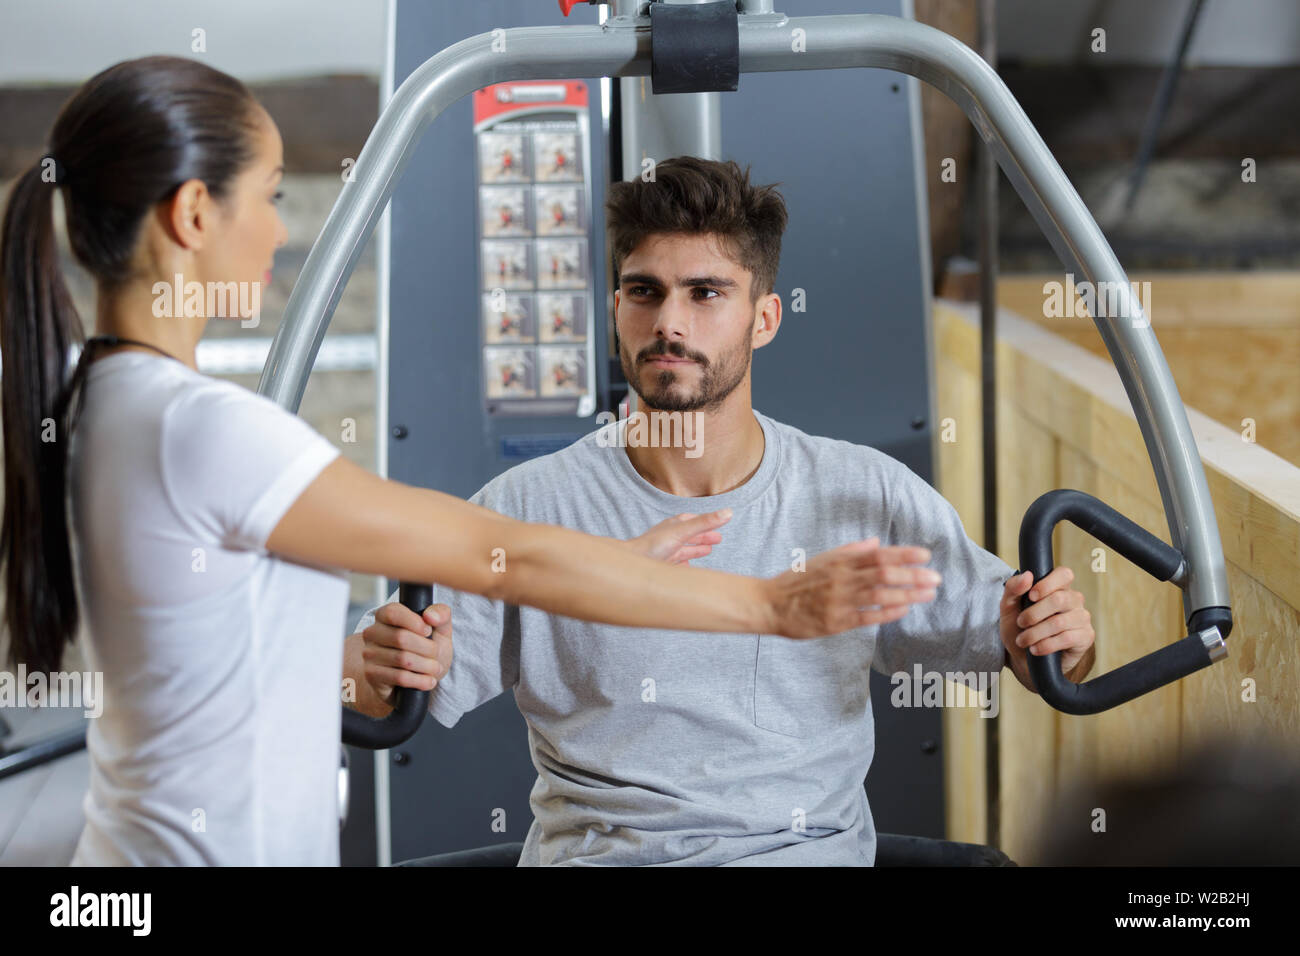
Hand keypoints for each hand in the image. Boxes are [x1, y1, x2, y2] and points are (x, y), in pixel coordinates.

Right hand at [359, 602, 452, 707]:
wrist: (417, 681)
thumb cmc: (426, 649)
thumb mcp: (439, 628)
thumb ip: (441, 614)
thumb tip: (430, 616)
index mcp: (385, 615)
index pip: (393, 613)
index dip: (415, 622)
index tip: (428, 631)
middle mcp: (372, 633)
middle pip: (401, 637)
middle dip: (427, 648)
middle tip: (435, 654)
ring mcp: (369, 654)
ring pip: (402, 659)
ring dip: (426, 666)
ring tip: (435, 668)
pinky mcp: (372, 675)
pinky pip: (399, 677)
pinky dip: (420, 680)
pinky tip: (429, 681)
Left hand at [627, 509, 730, 564]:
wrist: (632, 565)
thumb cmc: (653, 546)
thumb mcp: (683, 531)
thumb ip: (705, 523)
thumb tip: (728, 512)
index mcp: (674, 526)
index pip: (693, 520)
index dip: (706, 521)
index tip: (718, 521)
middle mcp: (669, 537)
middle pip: (690, 535)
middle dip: (704, 535)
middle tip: (718, 538)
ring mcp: (665, 551)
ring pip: (684, 549)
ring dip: (697, 549)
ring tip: (708, 550)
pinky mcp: (662, 565)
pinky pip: (676, 564)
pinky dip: (685, 564)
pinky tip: (689, 568)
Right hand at [764, 537, 939, 638]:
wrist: (769, 604)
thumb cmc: (797, 581)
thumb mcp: (822, 559)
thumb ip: (851, 550)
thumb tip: (877, 542)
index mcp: (839, 561)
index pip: (878, 554)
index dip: (903, 554)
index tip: (925, 555)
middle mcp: (841, 578)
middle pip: (884, 573)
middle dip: (913, 575)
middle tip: (936, 577)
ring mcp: (839, 600)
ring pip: (880, 594)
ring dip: (907, 593)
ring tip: (928, 593)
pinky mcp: (835, 621)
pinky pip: (867, 616)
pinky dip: (888, 612)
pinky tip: (904, 609)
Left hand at [1000, 567, 1094, 690]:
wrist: (1024, 658)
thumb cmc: (1019, 628)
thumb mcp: (1009, 607)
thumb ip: (1013, 588)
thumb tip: (1027, 575)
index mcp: (1058, 587)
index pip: (1064, 574)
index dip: (1047, 584)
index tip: (1031, 596)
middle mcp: (1074, 600)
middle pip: (1059, 599)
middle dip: (1033, 614)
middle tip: (1021, 623)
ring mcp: (1082, 618)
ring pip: (1060, 622)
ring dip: (1035, 633)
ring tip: (1023, 640)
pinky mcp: (1085, 637)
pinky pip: (1067, 638)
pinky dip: (1046, 645)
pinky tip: (1035, 649)